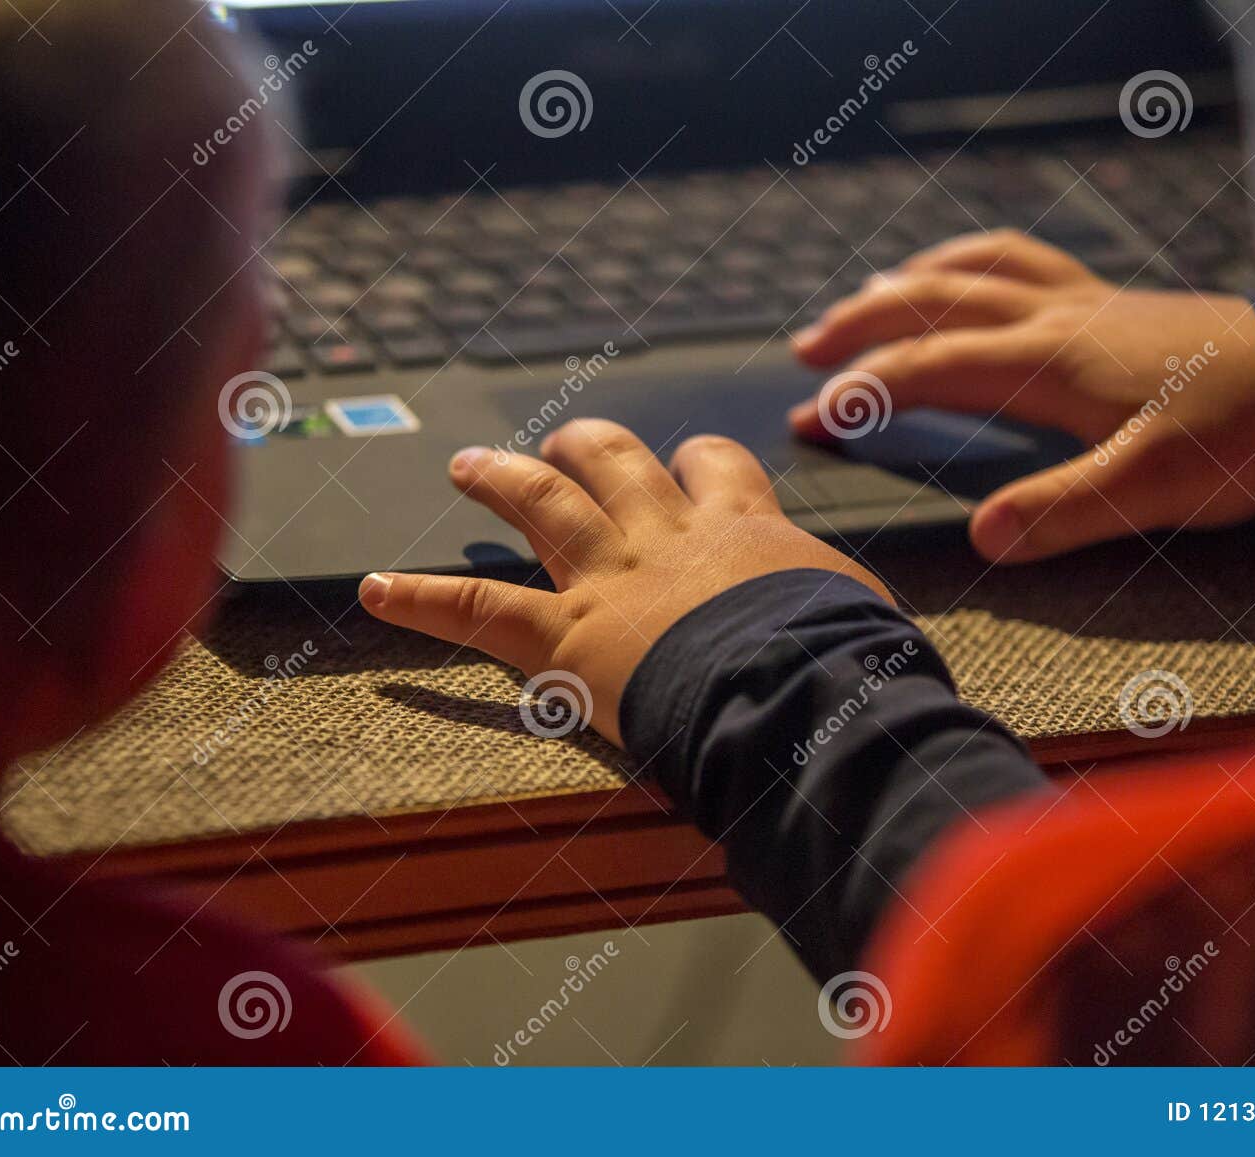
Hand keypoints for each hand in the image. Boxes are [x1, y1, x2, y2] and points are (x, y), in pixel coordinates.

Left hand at [358, 420, 890, 746]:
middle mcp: (668, 535)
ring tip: (467, 465)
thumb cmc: (847, 662)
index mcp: (744, 530)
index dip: (698, 462)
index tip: (693, 462)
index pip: (716, 469)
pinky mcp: (563, 636)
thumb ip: (846, 618)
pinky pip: (478, 607)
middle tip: (564, 441)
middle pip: (616, 462)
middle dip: (585, 447)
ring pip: (543, 504)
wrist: (801, 686)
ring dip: (501, 480)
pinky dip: (422, 598)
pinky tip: (374, 591)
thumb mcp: (864, 623)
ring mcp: (609, 578)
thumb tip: (879, 646)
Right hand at [788, 229, 1254, 562]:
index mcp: (1051, 363)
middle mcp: (1057, 318)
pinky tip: (968, 279)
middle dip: (861, 325)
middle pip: (934, 300)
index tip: (809, 419)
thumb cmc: (1240, 440)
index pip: (929, 365)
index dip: (861, 390)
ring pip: (974, 267)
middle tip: (806, 353)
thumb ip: (1063, 510)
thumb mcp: (1154, 488)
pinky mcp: (1112, 302)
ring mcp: (1084, 301)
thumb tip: (980, 535)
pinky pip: (1023, 259)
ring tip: (864, 301)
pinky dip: (973, 261)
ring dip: (908, 282)